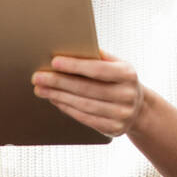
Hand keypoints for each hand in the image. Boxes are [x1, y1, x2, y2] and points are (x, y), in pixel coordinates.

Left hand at [31, 48, 145, 137]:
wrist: (139, 108)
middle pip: (87, 89)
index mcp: (128, 74)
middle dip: (59, 82)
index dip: (75, 66)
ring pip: (83, 105)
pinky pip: (85, 118)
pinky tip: (54, 99)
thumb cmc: (119, 80)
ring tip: (41, 89)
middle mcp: (127, 96)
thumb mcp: (116, 64)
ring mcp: (122, 115)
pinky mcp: (114, 129)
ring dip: (58, 96)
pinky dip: (67, 108)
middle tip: (38, 77)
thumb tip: (69, 47)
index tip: (54, 62)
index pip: (98, 69)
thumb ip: (98, 56)